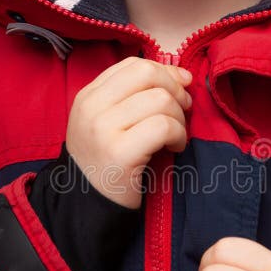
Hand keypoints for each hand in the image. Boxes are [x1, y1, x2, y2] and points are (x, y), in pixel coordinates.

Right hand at [66, 57, 192, 208]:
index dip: (165, 71)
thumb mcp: (110, 122)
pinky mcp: (120, 153)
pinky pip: (164, 127)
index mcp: (89, 95)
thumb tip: (183, 76)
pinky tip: (175, 148)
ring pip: (161, 100)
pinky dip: (179, 136)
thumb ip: (137, 96)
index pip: (134, 65)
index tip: (181, 87)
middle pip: (148, 75)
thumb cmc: (107, 162)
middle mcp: (92, 107)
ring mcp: (103, 129)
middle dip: (175, 90)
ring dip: (179, 118)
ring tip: (175, 136)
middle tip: (183, 112)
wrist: (87, 205)